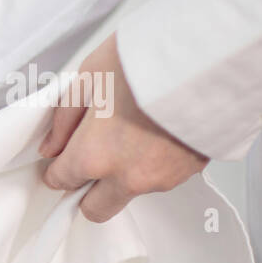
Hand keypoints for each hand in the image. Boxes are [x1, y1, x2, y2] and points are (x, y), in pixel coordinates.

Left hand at [39, 33, 206, 221]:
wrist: (210, 53)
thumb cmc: (151, 58)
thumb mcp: (90, 76)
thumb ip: (64, 118)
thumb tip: (52, 146)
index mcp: (95, 155)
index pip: (61, 181)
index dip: (57, 169)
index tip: (61, 160)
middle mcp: (128, 176)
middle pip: (95, 209)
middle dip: (87, 191)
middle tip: (90, 160)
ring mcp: (163, 177)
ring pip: (130, 192)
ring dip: (124, 174)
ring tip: (134, 131)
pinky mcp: (191, 171)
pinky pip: (162, 178)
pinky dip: (154, 162)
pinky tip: (158, 132)